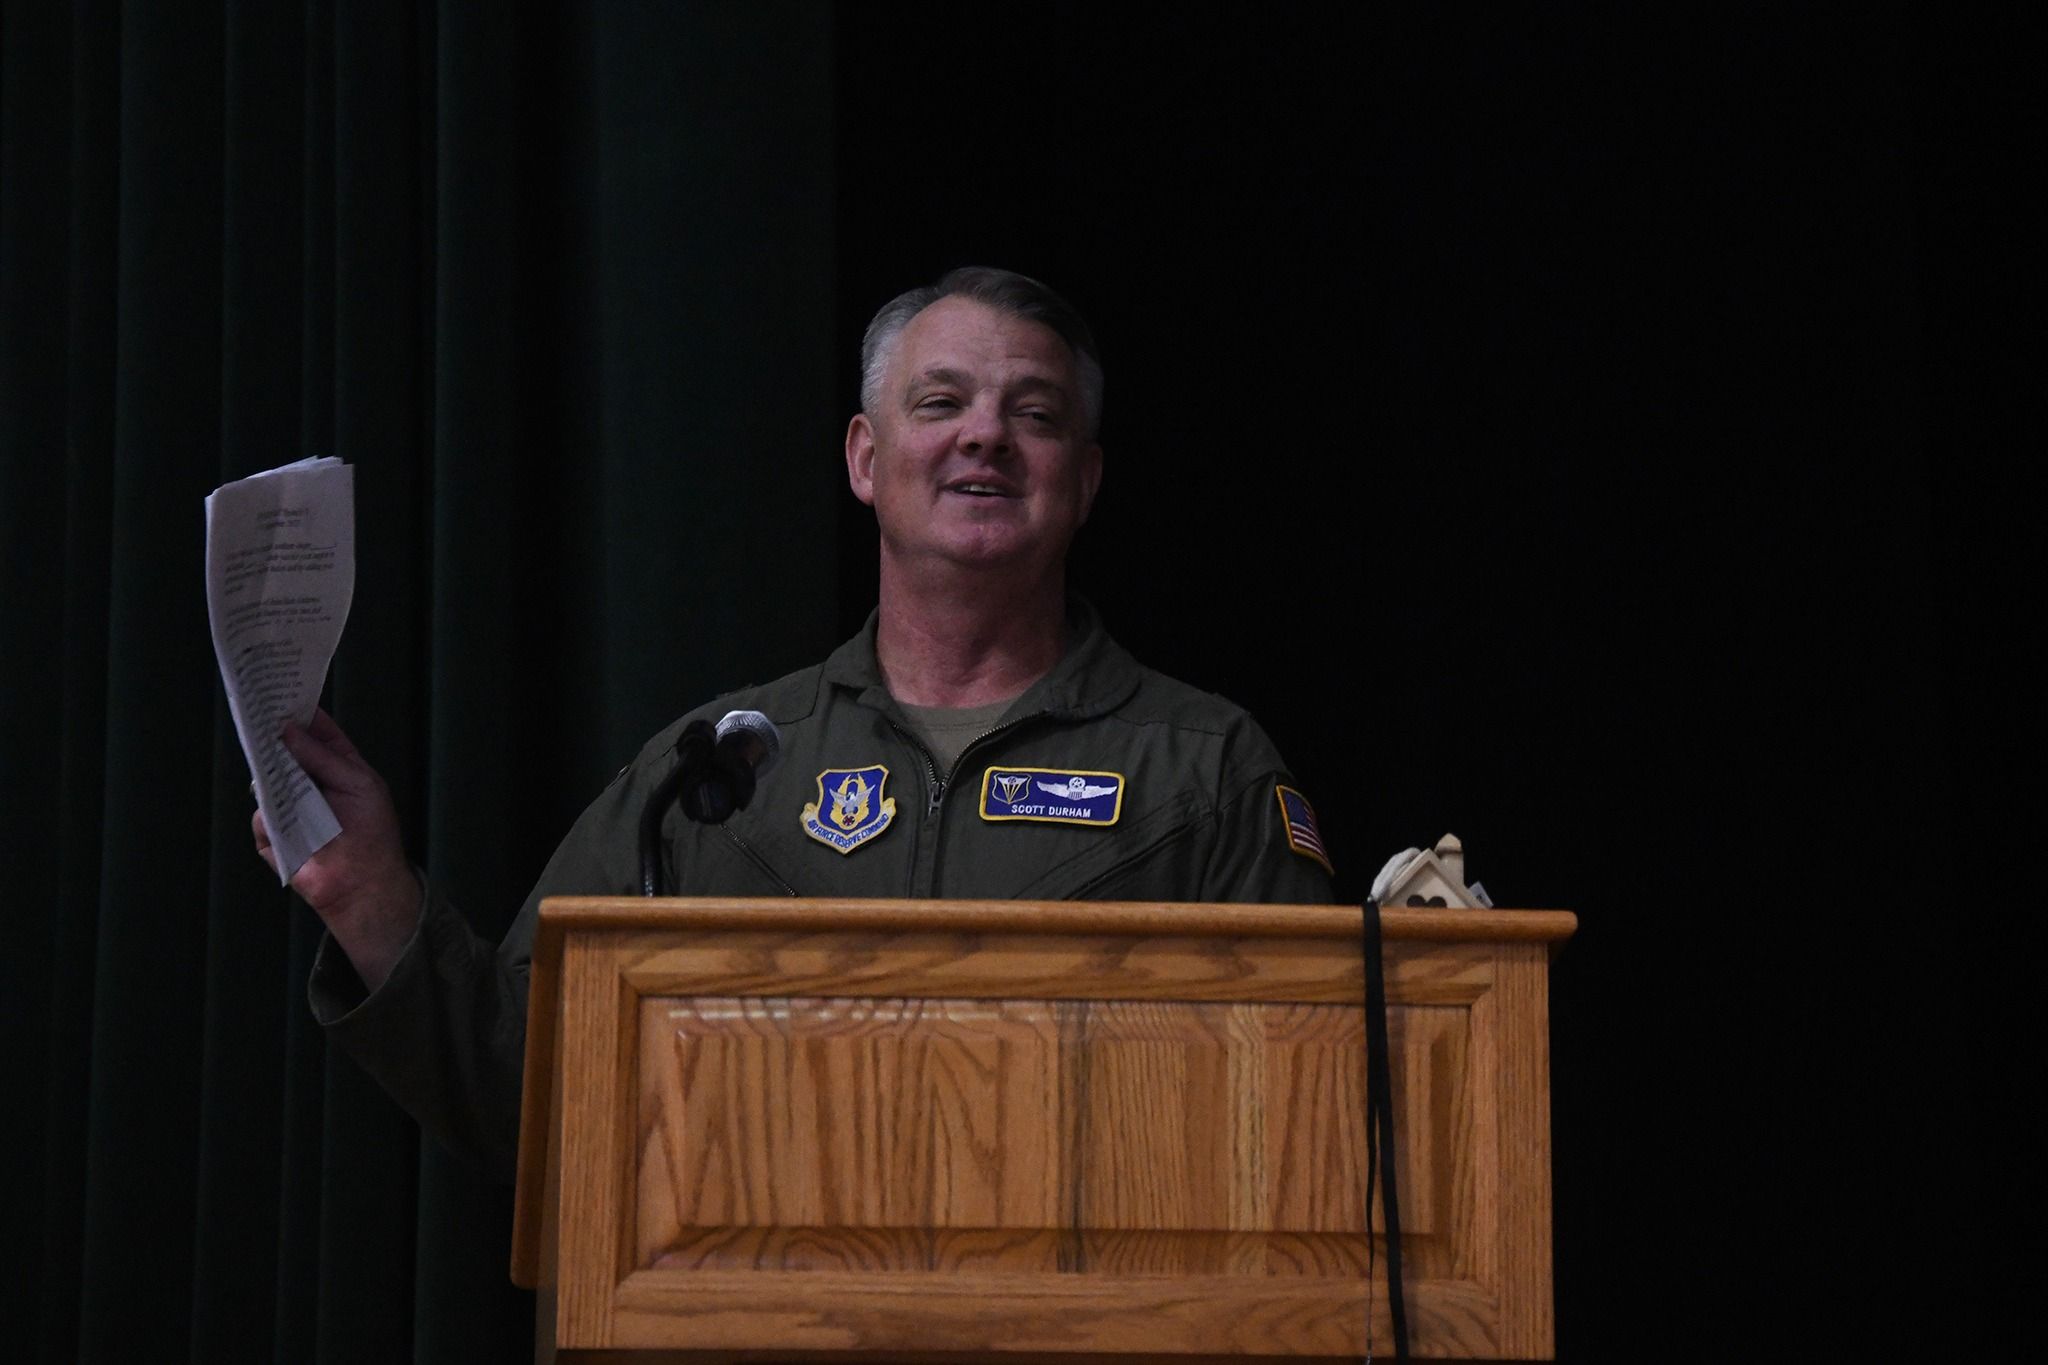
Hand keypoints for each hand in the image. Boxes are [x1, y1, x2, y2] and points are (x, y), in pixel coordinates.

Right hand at [252, 707, 420, 990]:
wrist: (364, 883)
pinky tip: (289, 827)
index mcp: (336, 766)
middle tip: (258, 719)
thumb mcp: (357, 784)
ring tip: (269, 767)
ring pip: (265, 783)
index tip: (283, 694)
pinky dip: (271, 820)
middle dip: (272, 738)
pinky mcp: (274, 835)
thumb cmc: (371, 831)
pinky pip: (261, 819)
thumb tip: (287, 730)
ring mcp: (289, 808)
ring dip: (267, 777)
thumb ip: (323, 757)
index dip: (300, 713)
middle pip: (284, 753)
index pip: (315, 732)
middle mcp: (310, 783)